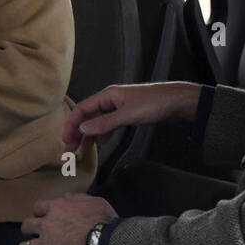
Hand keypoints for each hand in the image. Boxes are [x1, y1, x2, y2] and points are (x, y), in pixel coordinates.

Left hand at [16, 193, 118, 244]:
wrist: (105, 242)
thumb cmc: (103, 220)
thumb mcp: (94, 202)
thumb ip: (78, 198)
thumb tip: (67, 196)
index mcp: (57, 208)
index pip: (40, 207)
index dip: (39, 212)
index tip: (40, 215)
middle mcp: (46, 225)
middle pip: (28, 225)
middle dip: (27, 229)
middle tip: (28, 234)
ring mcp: (45, 244)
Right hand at [63, 82, 201, 154]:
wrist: (178, 101)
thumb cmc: (154, 104)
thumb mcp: (128, 115)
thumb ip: (105, 123)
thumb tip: (83, 129)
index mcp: (108, 95)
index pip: (82, 109)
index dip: (72, 124)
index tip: (66, 140)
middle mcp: (110, 99)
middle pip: (88, 115)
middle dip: (78, 131)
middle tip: (71, 148)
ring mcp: (119, 106)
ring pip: (98, 121)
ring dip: (90, 134)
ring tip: (83, 149)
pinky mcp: (127, 113)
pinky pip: (109, 123)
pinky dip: (103, 133)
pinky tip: (102, 141)